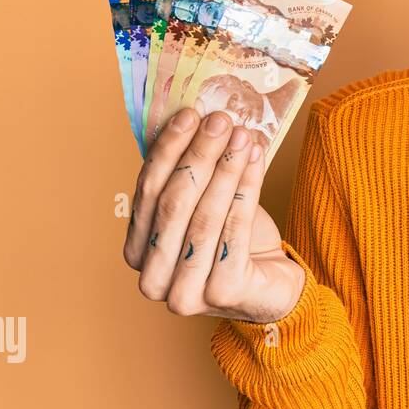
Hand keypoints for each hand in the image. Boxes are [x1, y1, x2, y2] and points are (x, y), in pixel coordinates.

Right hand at [123, 107, 304, 323]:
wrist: (271, 285)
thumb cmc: (233, 242)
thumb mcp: (205, 204)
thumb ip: (189, 174)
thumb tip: (194, 118)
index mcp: (137, 251)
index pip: (147, 191)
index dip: (168, 150)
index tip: (189, 114)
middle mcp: (152, 278)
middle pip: (174, 202)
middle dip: (199, 155)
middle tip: (221, 120)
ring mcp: (184, 292)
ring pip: (204, 216)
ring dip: (225, 168)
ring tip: (243, 135)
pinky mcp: (222, 294)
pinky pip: (234, 231)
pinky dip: (246, 189)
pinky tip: (256, 161)